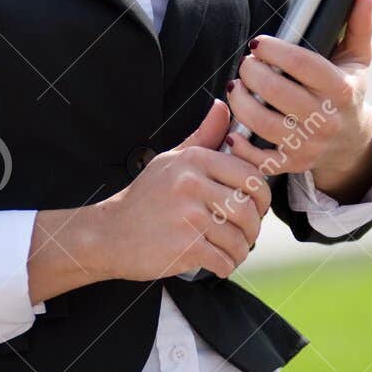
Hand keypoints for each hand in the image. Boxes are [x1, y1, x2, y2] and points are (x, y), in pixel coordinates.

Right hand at [93, 99, 272, 280]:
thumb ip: (203, 135)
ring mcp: (188, 216)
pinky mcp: (184, 246)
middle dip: (254, 228)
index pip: (251, 176)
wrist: (109, 233)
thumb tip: (223, 105)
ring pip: (239, 238)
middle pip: (249, 209)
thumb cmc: (145, 197)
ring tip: (232, 252)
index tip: (255, 208)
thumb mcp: (171, 160)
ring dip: (241, 251)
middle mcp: (191, 184)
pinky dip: (226, 266)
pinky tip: (218, 263)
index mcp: (194, 160)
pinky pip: (224, 260)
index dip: (262, 197)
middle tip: (246, 234)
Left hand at [223, 0, 371, 202]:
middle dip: (252, 73)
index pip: (302, 64)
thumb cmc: (347, 91)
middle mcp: (327, 120)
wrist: (350, 141)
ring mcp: (310, 145)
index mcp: (342, 90)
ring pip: (262, 123)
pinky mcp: (293, 164)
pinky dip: (241, 144)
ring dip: (241, 101)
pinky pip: (259, 158)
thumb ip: (359, 27)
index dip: (274, 50)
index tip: (259, 43)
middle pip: (277, 92)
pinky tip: (233, 126)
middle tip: (245, 64)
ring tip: (237, 86)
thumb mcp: (357, 60)